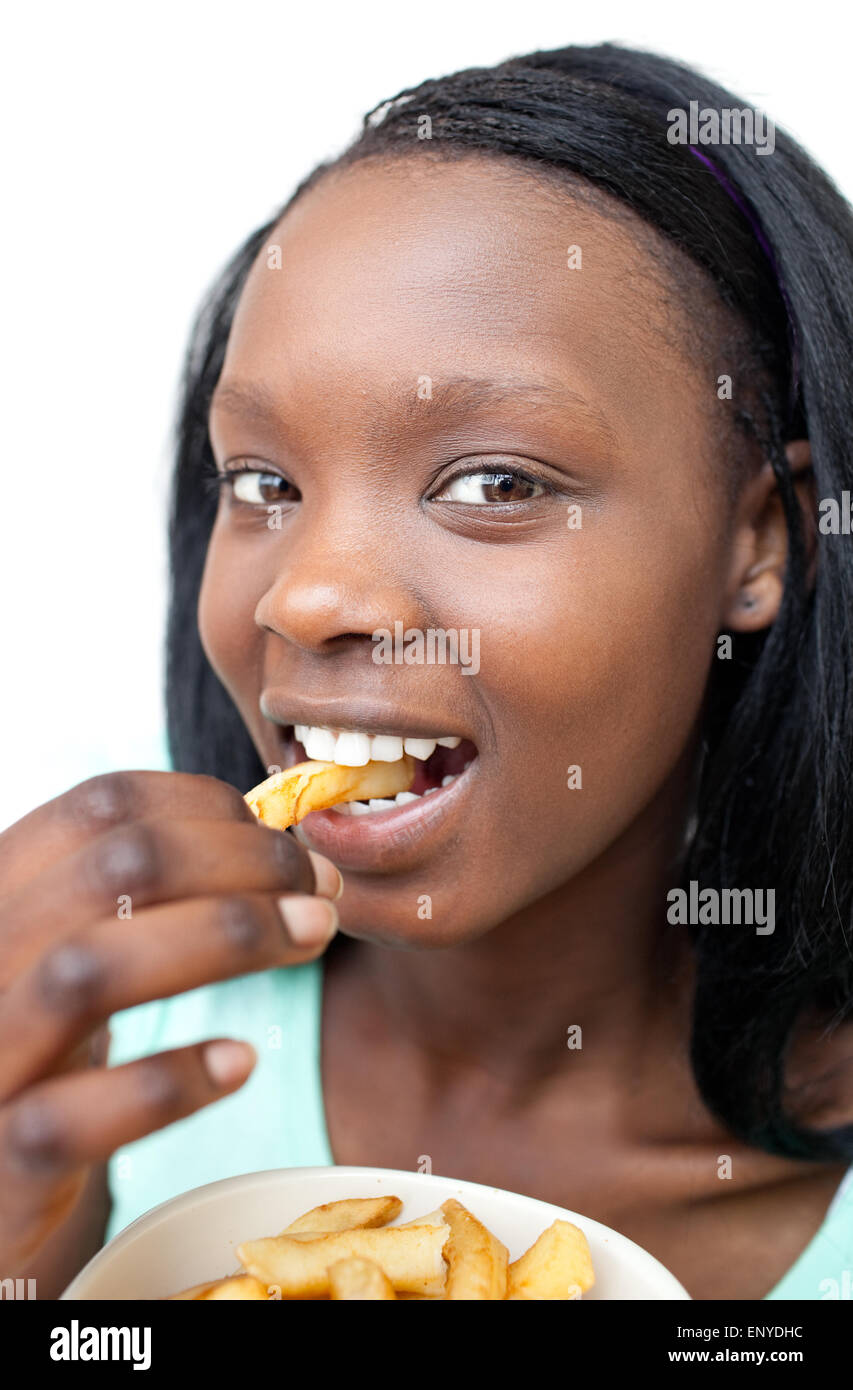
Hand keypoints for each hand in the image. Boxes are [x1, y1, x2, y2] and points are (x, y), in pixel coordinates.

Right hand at [0, 769, 341, 1271]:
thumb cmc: (47, 1048)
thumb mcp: (72, 947)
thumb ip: (140, 892)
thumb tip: (271, 838)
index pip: (98, 806)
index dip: (207, 806)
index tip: (283, 837)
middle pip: (113, 869)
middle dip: (243, 862)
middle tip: (321, 886)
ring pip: (92, 969)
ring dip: (226, 937)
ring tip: (311, 935)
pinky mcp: (2, 1160)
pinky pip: (74, 1118)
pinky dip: (167, 1083)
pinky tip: (240, 1062)